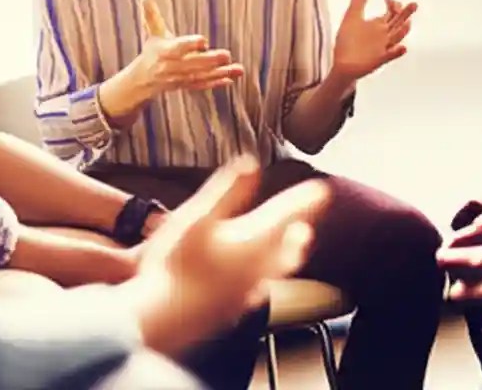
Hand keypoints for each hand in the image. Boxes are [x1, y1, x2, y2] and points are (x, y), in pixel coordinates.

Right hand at [121, 156, 328, 357]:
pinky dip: (265, 277)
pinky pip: (259, 290)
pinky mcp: (233, 311)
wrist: (160, 319)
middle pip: (289, 246)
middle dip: (301, 229)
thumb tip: (250, 164)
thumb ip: (227, 191)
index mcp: (251, 241)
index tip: (321, 191)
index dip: (304, 200)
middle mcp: (257, 268)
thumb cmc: (174, 265)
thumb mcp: (197, 217)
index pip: (286, 214)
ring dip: (289, 254)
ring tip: (295, 248)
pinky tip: (258, 282)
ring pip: (278, 270)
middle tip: (309, 221)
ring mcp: (246, 293)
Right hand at [130, 0, 244, 95]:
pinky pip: (203, 85)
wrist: (144, 78)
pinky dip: (217, 83)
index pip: (178, 47)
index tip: (204, 40)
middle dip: (210, 60)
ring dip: (220, 73)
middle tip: (227, 55)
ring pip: (201, 76)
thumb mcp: (152, 31)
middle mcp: (173, 66)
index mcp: (165, 50)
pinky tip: (231, 79)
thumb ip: (151, 12)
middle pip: (193, 64)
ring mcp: (181, 77)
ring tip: (238, 69)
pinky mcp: (187, 85)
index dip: (190, 44)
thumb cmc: (152, 50)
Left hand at [331, 0, 416, 80]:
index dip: (393, 5)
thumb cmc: (349, 42)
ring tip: (408, 23)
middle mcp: (383, 36)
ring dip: (402, 32)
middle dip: (405, 14)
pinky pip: (389, 57)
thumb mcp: (352, 16)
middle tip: (414, 4)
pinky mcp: (377, 60)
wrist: (342, 65)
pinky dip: (396, 52)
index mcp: (378, 25)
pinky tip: (403, 48)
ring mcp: (382, 49)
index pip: (392, 13)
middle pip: (398, 23)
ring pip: (396, 39)